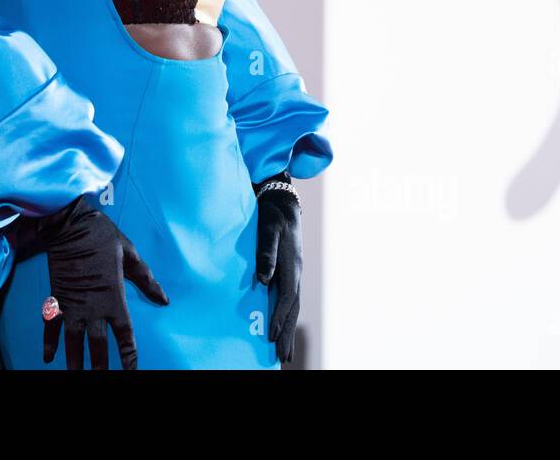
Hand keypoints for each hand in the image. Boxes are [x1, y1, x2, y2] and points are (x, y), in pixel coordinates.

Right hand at [10, 196, 168, 368]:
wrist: (70, 225)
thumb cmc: (103, 236)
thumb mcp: (130, 254)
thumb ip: (146, 280)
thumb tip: (164, 299)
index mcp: (114, 296)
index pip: (125, 333)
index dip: (128, 354)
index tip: (131, 370)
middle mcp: (93, 306)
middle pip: (98, 345)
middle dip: (100, 366)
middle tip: (102, 380)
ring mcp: (72, 304)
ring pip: (73, 341)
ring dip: (75, 361)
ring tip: (75, 377)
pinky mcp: (56, 298)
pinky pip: (51, 325)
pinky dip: (49, 342)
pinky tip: (48, 357)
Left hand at [255, 171, 302, 363]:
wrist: (282, 202)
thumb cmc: (272, 214)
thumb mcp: (268, 228)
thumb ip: (266, 252)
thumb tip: (264, 278)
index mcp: (292, 266)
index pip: (286, 299)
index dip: (278, 318)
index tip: (270, 337)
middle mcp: (295, 273)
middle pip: (292, 310)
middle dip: (286, 334)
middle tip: (282, 358)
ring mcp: (293, 274)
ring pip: (292, 308)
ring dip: (287, 330)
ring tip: (283, 353)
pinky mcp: (287, 272)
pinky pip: (287, 300)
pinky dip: (285, 317)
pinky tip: (279, 327)